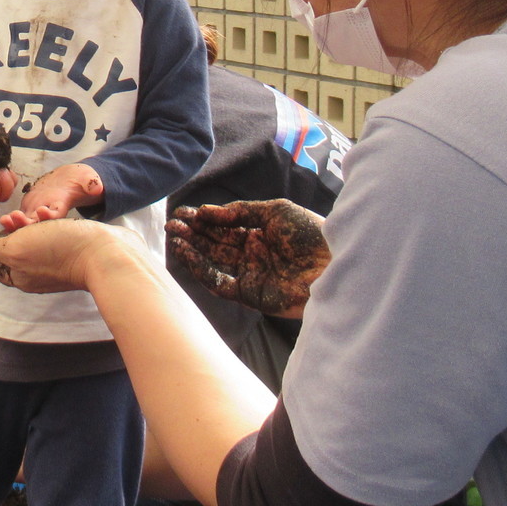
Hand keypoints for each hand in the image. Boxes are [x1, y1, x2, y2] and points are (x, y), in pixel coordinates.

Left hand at [0, 217, 120, 295]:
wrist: (104, 252)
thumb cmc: (58, 250)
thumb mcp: (15, 249)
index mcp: (19, 275)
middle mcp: (35, 271)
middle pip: (11, 245)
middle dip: (9, 228)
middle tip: (12, 216)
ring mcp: (55, 260)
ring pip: (31, 236)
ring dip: (29, 221)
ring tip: (34, 212)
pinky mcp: (71, 248)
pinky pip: (51, 231)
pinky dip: (47, 220)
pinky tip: (51, 212)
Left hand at [2, 163, 102, 229]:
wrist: (71, 184)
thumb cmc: (81, 182)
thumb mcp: (88, 180)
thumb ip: (91, 183)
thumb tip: (98, 187)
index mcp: (62, 208)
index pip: (56, 215)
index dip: (49, 215)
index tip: (42, 210)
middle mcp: (50, 217)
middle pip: (38, 225)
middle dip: (27, 223)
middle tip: (15, 218)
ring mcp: (39, 217)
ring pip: (26, 226)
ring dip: (16, 224)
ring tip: (6, 219)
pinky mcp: (31, 214)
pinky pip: (19, 221)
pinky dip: (12, 222)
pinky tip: (3, 220)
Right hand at [166, 200, 330, 317]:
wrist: (334, 265)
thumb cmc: (311, 233)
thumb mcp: (276, 211)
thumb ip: (241, 211)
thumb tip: (208, 211)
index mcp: (262, 233)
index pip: (226, 226)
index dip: (205, 219)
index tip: (184, 212)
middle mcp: (253, 254)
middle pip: (216, 243)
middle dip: (194, 233)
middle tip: (173, 224)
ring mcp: (251, 274)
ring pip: (214, 262)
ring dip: (193, 250)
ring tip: (175, 236)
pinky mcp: (251, 295)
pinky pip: (220, 283)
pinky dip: (202, 270)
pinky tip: (188, 254)